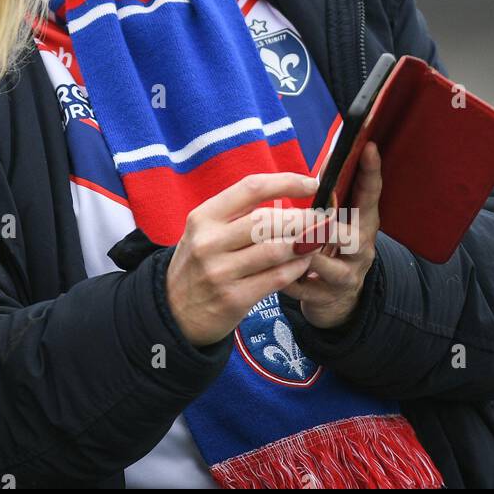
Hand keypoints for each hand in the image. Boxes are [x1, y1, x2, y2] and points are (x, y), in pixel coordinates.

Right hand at [165, 171, 323, 347]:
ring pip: (277, 249)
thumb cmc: (198, 263)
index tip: (311, 182)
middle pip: (268, 220)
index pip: (251, 188)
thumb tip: (288, 197)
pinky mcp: (234, 299)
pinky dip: (298, 267)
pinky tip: (303, 262)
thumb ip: (238, 215)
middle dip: (303, 218)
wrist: (173, 311)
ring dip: (304, 243)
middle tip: (321, 219)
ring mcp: (220, 272)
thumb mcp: (205, 231)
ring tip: (315, 240)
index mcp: (203, 217)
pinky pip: (278, 277)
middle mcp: (209, 242)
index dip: (286, 182)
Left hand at [281, 142, 381, 328]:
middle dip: (325, 228)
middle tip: (308, 220)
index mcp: (362, 224)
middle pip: (349, 236)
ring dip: (299, 253)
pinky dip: (283, 277)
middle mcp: (360, 249)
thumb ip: (329, 196)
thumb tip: (324, 158)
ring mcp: (345, 275)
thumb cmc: (329, 247)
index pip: (370, 195)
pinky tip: (268, 271)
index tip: (367, 147)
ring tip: (282, 245)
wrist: (336, 299)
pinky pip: (300, 286)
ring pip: (323, 265)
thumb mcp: (335, 221)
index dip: (370, 172)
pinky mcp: (327, 298)